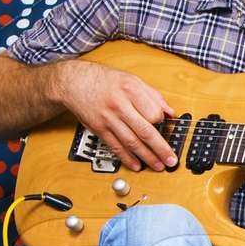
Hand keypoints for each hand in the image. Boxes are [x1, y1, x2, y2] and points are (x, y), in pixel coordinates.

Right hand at [51, 59, 176, 170]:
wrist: (73, 82)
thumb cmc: (104, 79)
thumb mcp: (132, 79)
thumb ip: (153, 95)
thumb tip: (171, 113)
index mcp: (131, 90)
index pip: (153, 113)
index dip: (162, 123)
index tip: (166, 127)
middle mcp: (119, 105)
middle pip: (144, 131)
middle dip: (160, 149)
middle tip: (171, 161)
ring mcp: (108, 118)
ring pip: (131, 142)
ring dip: (146, 157)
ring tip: (158, 166)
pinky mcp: (98, 128)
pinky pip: (115, 146)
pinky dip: (126, 158)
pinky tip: (136, 165)